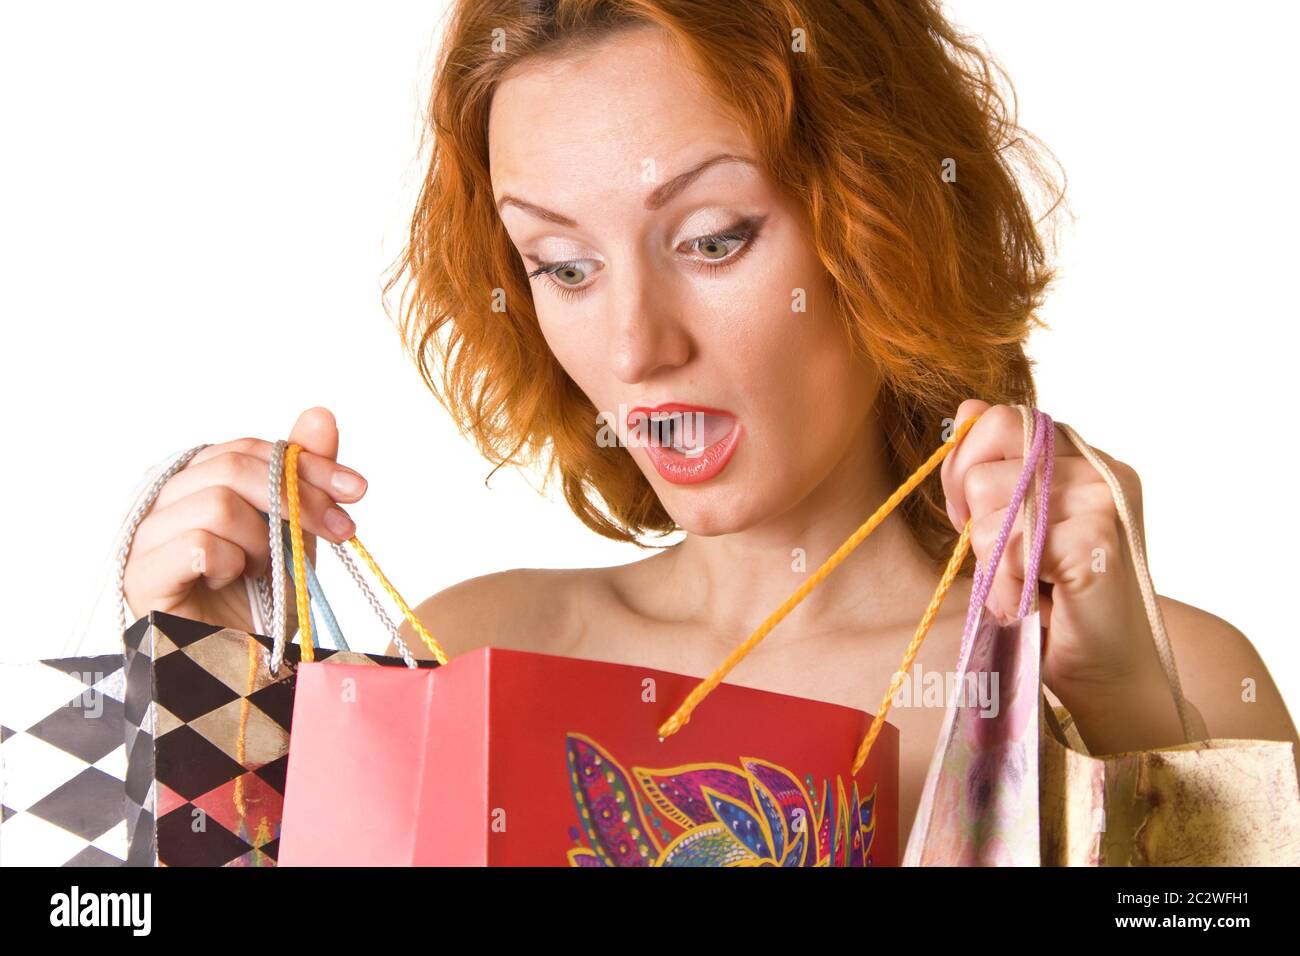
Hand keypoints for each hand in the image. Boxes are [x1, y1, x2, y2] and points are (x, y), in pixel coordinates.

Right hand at [121, 407, 367, 632]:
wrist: (241, 670)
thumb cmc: (261, 603)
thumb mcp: (296, 534)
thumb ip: (301, 477)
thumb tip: (320, 413)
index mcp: (199, 485)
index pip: (250, 449)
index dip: (306, 464)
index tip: (358, 490)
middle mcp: (165, 502)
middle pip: (232, 465)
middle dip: (297, 498)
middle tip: (338, 532)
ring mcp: (146, 538)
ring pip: (216, 502)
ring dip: (260, 541)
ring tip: (262, 570)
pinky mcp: (140, 576)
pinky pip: (198, 543)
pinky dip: (230, 563)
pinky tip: (230, 582)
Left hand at [939, 400, 1177, 724]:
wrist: (1108, 675)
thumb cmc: (1055, 603)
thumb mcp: (1012, 524)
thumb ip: (993, 466)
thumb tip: (966, 408)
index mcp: (1080, 456)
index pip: (996, 420)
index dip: (966, 467)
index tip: (973, 515)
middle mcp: (1098, 467)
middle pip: (985, 456)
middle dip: (970, 511)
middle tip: (1000, 556)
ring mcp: (1102, 500)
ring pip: (987, 503)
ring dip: (990, 559)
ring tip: (1025, 586)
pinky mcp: (1095, 538)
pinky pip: (1006, 543)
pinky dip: (1004, 585)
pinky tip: (1030, 604)